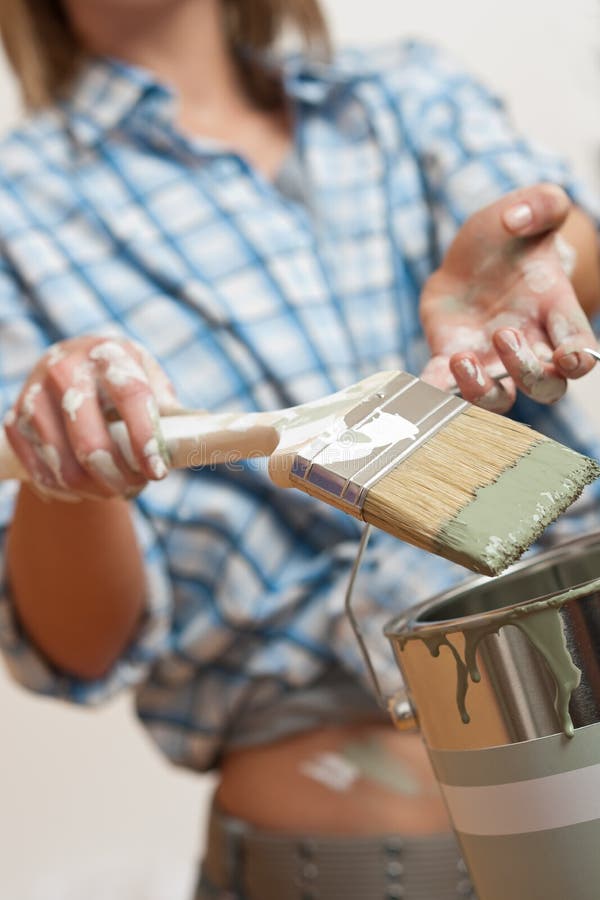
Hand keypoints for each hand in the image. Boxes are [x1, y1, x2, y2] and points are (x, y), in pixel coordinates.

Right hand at [4, 336, 180, 500]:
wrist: (73, 365)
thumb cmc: (123, 379)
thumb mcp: (149, 379)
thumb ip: (171, 406)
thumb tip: (205, 431)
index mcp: (109, 354)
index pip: (132, 397)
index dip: (145, 440)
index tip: (158, 473)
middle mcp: (67, 368)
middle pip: (90, 441)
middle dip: (117, 477)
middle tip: (134, 489)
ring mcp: (34, 394)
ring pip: (64, 464)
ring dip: (94, 489)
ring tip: (114, 490)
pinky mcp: (14, 419)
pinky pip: (38, 471)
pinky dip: (65, 490)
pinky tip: (83, 489)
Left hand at [420, 184, 596, 411]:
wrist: (471, 258)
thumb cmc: (512, 237)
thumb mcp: (531, 207)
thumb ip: (540, 203)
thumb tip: (516, 217)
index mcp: (557, 313)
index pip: (580, 350)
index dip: (578, 360)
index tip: (569, 357)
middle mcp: (529, 346)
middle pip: (545, 387)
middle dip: (528, 372)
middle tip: (503, 334)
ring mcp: (490, 359)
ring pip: (499, 399)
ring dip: (482, 391)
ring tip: (461, 359)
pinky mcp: (452, 359)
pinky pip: (446, 388)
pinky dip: (436, 391)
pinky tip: (425, 382)